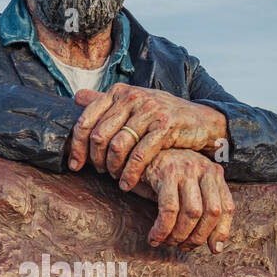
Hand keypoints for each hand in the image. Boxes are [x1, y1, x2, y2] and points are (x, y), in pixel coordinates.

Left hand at [67, 83, 227, 189]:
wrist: (201, 120)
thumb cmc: (161, 116)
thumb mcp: (134, 104)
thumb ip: (105, 102)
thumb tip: (76, 97)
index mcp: (119, 92)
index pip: (86, 120)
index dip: (77, 147)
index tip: (75, 166)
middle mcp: (132, 97)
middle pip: (99, 136)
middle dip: (96, 160)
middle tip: (101, 173)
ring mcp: (149, 110)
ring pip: (117, 146)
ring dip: (113, 169)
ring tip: (116, 178)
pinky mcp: (165, 126)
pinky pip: (139, 155)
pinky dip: (130, 174)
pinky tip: (128, 184)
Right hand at [139, 149, 233, 251]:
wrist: (142, 152)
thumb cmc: (167, 176)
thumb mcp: (190, 188)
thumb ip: (204, 210)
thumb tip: (216, 248)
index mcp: (215, 174)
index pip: (227, 208)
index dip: (221, 232)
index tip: (213, 249)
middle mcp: (204, 169)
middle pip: (211, 212)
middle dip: (198, 237)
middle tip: (183, 247)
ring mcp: (187, 170)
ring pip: (192, 213)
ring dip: (179, 235)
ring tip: (167, 242)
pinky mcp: (167, 173)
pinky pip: (169, 209)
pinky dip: (162, 229)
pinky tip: (154, 237)